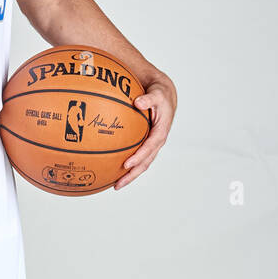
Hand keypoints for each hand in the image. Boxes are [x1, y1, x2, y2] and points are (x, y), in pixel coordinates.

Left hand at [115, 74, 176, 188]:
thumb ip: (149, 98)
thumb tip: (138, 102)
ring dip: (130, 175)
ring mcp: (151, 145)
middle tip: (118, 184)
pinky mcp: (146, 144)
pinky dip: (127, 165)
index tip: (126, 164)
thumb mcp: (157, 94)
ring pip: (141, 164)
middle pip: (145, 163)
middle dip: (132, 174)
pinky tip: (113, 169)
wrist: (164, 96)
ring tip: (115, 185)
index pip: (149, 148)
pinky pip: (137, 157)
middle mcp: (156, 142)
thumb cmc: (160, 95)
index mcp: (161, 132)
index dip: (139, 157)